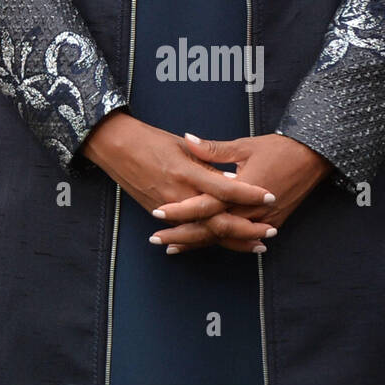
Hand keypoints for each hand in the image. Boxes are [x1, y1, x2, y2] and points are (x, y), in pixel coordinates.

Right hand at [83, 113, 276, 252]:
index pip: (226, 187)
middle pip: (219, 219)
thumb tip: (233, 177)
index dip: (249, 193)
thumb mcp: (180, 144)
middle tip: (270, 232)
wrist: (114, 146)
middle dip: (247, 228)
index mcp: (186, 171)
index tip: (270, 195)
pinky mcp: (158, 214)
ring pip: (206, 232)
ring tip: (256, 245)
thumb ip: (207, 162)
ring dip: (233, 240)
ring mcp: (168, 208)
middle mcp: (178, 194)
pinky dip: (208, 241)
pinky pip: (188, 232)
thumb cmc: (147, 139)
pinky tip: (224, 245)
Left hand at [150, 132, 331, 252]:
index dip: (181, 210)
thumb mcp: (244, 145)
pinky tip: (201, 244)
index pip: (206, 205)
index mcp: (243, 189)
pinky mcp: (270, 224)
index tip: (158, 212)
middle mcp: (252, 211)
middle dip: (183, 234)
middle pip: (212, 228)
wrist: (312, 158)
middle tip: (156, 238)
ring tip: (171, 246)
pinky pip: (240, 238)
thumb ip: (214, 149)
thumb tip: (188, 140)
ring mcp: (263, 221)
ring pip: (225, 237)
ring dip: (198, 242)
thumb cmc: (277, 148)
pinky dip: (220, 242)